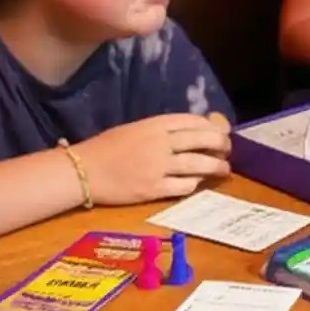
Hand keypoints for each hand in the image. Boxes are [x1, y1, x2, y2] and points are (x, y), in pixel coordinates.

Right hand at [72, 113, 231, 205]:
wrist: (81, 171)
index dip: (211, 126)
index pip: (193, 121)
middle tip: (228, 149)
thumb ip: (161, 130)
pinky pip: (183, 186)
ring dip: (216, 166)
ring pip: (198, 164)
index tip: (220, 132)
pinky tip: (197, 183)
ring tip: (224, 168)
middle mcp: (160, 143)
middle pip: (202, 140)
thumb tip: (190, 133)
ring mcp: (158, 167)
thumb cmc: (106, 148)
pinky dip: (194, 184)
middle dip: (221, 144)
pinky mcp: (153, 189)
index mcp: (155, 125)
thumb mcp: (135, 129)